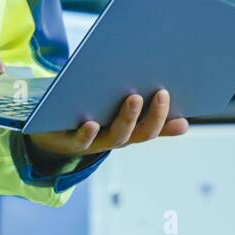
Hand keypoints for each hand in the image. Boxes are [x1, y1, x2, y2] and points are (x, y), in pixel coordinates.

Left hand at [26, 89, 189, 157]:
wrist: (49, 136)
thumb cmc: (91, 121)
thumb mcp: (120, 119)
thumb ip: (149, 121)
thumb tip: (185, 125)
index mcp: (127, 132)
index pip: (151, 128)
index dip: (165, 117)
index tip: (171, 95)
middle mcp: (112, 139)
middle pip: (137, 133)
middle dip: (152, 115)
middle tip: (161, 92)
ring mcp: (92, 142)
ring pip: (114, 137)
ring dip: (126, 119)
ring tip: (134, 98)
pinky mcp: (68, 141)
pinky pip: (80, 140)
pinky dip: (86, 134)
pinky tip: (91, 123)